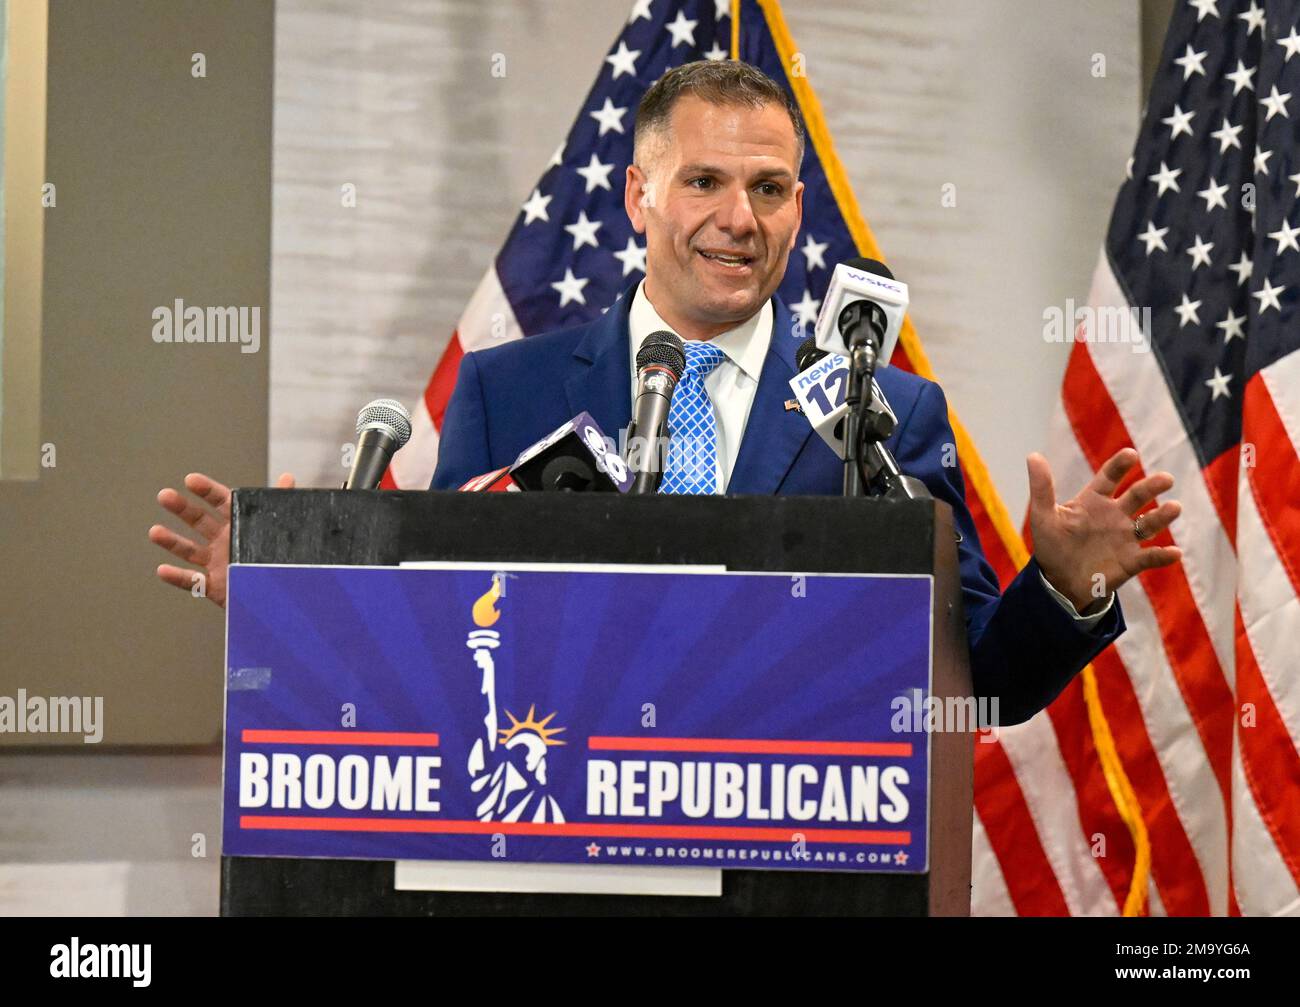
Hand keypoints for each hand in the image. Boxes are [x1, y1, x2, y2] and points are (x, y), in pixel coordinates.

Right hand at [150, 471, 294, 607]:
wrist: (282, 593)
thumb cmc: (279, 558)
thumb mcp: (282, 528)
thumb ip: (282, 503)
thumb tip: (288, 479)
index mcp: (240, 524)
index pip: (220, 502)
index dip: (206, 490)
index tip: (191, 480)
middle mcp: (224, 541)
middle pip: (199, 521)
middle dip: (182, 508)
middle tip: (165, 496)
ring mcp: (216, 562)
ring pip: (190, 550)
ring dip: (172, 541)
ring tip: (155, 532)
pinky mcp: (214, 585)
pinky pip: (192, 581)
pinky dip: (177, 577)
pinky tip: (163, 570)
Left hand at [1027, 447, 1181, 612]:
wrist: (1058, 581)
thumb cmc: (1052, 545)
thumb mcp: (1044, 516)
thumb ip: (1041, 487)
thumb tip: (1033, 456)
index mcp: (1094, 500)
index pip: (1110, 477)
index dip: (1120, 465)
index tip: (1131, 454)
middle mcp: (1115, 515)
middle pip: (1137, 495)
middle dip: (1151, 486)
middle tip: (1165, 479)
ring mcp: (1125, 537)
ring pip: (1149, 523)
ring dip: (1162, 516)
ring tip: (1174, 507)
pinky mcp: (1131, 561)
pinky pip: (1151, 557)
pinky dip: (1163, 555)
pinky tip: (1174, 552)